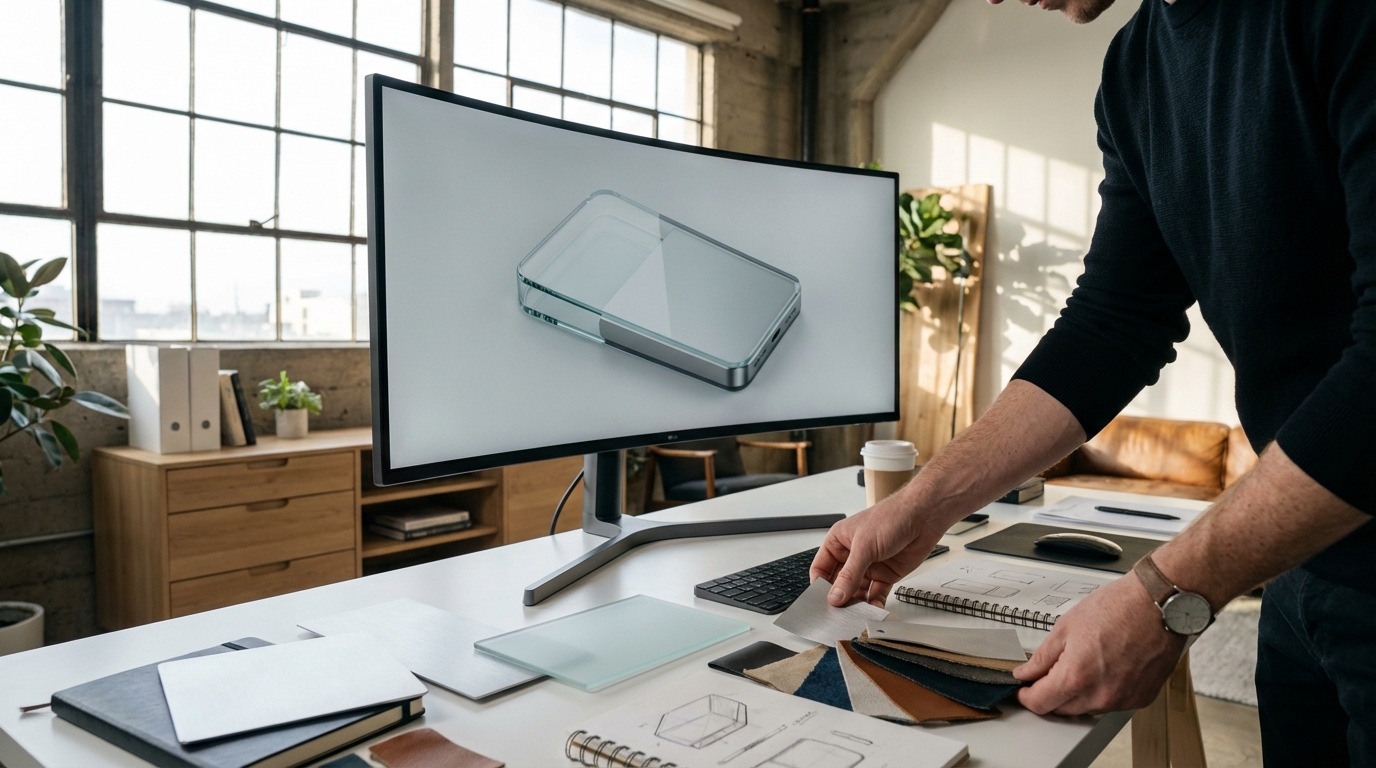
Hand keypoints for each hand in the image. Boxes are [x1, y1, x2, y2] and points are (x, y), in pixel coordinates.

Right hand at [809, 493, 946, 607]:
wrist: (923, 516)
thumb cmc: (891, 517)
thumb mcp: (864, 546)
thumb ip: (849, 575)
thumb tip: (835, 596)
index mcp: (838, 542)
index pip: (821, 569)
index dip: (820, 587)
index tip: (821, 603)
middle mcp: (852, 556)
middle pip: (838, 584)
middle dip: (839, 598)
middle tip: (838, 614)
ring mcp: (869, 567)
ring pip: (856, 592)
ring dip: (856, 604)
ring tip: (856, 614)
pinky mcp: (886, 575)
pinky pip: (876, 594)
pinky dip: (874, 604)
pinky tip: (873, 610)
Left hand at [1014, 572, 1185, 714]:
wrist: (1159, 605)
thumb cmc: (1118, 608)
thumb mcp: (1066, 627)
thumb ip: (1042, 657)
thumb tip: (1027, 672)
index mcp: (1077, 677)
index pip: (1040, 703)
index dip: (1026, 695)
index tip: (1023, 688)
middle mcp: (1100, 695)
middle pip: (1062, 709)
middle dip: (1050, 694)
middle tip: (1049, 671)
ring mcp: (1122, 700)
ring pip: (1086, 708)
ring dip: (1077, 694)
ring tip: (1084, 662)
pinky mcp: (1140, 699)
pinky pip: (1111, 704)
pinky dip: (1102, 692)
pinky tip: (1105, 668)